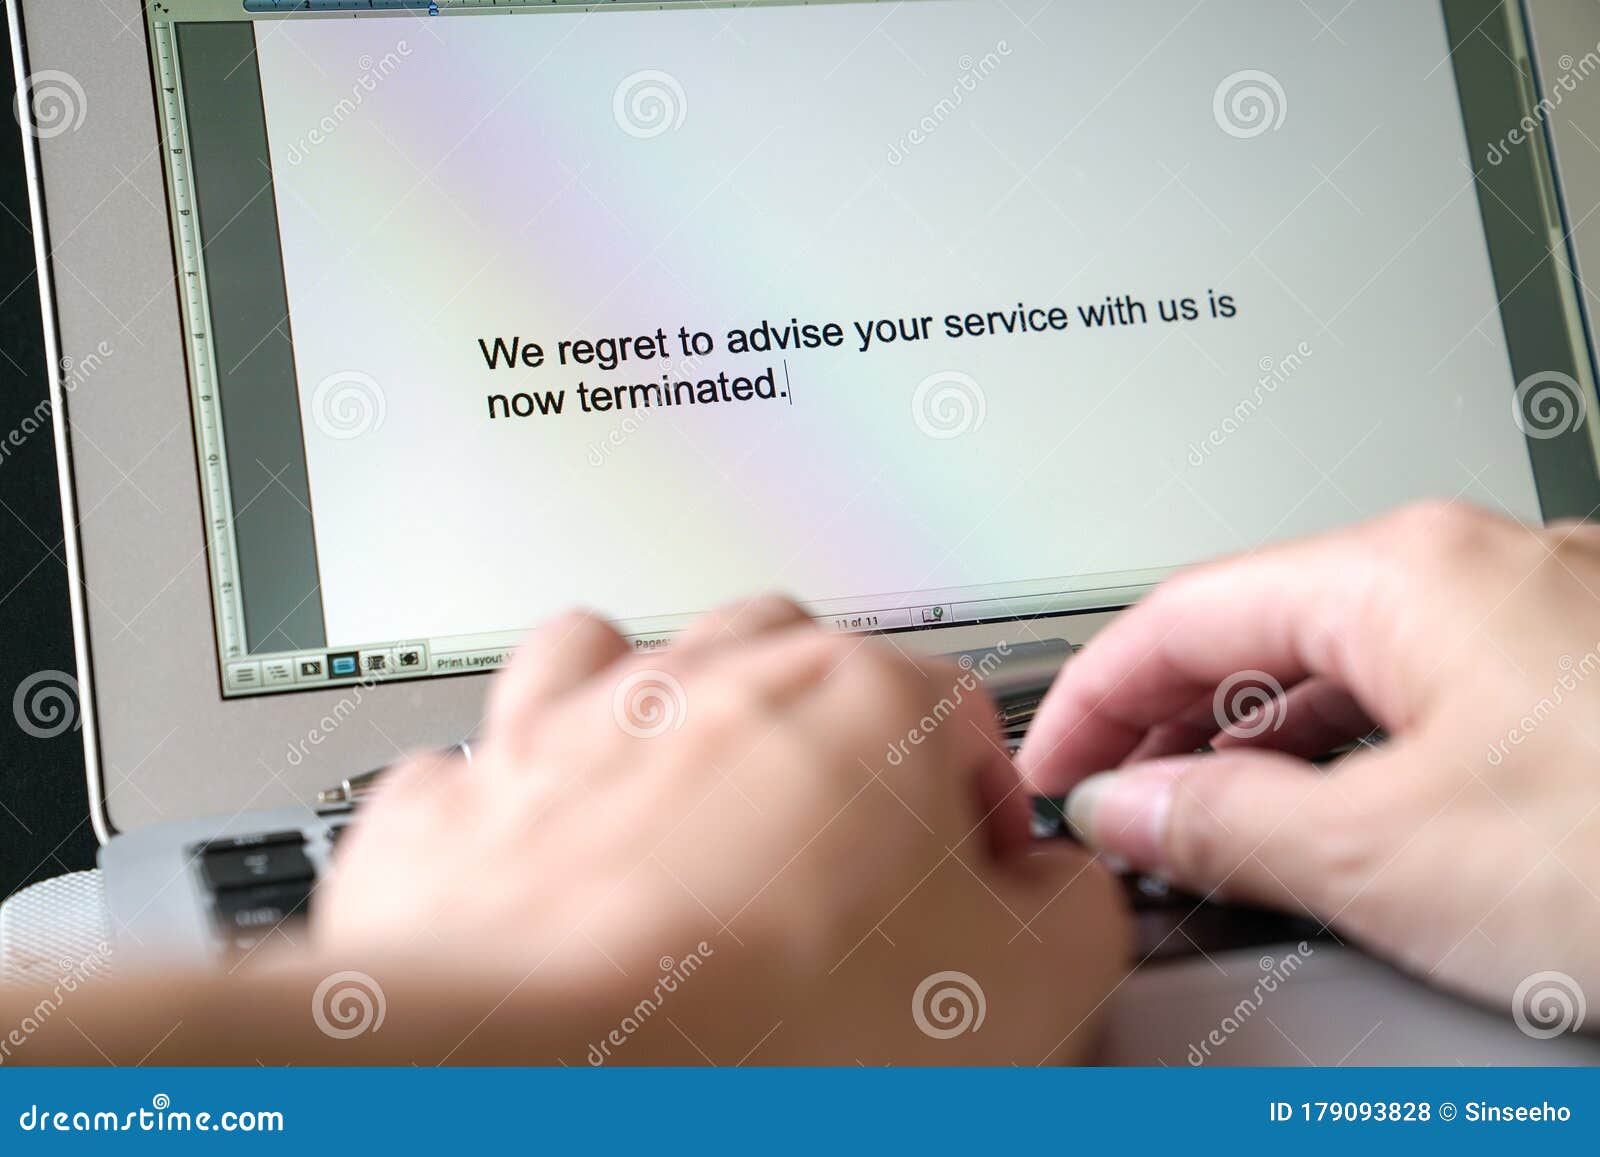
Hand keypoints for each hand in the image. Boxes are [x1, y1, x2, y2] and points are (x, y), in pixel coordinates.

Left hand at [317, 597, 1128, 1063]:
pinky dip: (524, 799)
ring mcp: (571, 729)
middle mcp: (706, 683)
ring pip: (625, 660)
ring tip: (685, 801)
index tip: (973, 882)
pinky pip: (496, 760)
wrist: (550, 1076)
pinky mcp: (466, 802)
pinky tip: (550, 860)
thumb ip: (1077, 916)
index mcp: (856, 697)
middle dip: (832, 734)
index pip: (959, 713)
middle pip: (794, 655)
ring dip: (660, 713)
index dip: (982, 809)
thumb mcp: (1023, 992)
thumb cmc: (762, 1028)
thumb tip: (1065, 898)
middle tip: (843, 836)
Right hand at [1021, 501, 1599, 1021]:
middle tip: (1110, 805)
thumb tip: (1130, 811)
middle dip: (1164, 722)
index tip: (1049, 770)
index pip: (1177, 619)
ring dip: (1257, 741)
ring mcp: (1544, 613)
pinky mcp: (1586, 674)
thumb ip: (1229, 826)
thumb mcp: (1392, 856)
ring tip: (1200, 818)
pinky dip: (1350, 749)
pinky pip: (1425, 692)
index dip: (1088, 704)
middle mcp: (1479, 566)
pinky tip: (1330, 807)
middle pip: (1260, 630)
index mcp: (1409, 574)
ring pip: (1348, 664)